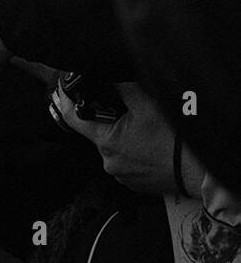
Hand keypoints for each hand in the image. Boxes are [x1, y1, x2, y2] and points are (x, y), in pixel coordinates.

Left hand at [52, 81, 185, 196]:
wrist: (200, 171)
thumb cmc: (175, 141)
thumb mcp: (146, 104)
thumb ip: (120, 88)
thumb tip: (105, 79)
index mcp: (106, 141)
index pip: (72, 117)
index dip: (65, 100)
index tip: (63, 90)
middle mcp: (108, 161)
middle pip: (97, 132)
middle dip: (108, 120)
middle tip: (127, 113)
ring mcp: (121, 175)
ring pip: (114, 147)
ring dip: (123, 137)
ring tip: (145, 133)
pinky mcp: (135, 184)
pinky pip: (127, 162)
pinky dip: (134, 152)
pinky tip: (150, 147)